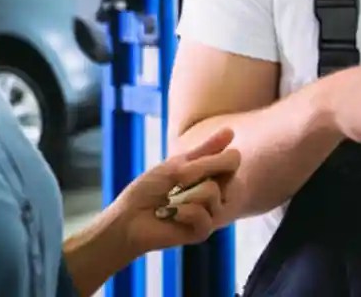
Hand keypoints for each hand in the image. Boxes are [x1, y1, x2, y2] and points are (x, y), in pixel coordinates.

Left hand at [105, 127, 240, 255]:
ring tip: (171, 202)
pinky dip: (184, 212)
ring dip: (186, 194)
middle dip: (198, 173)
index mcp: (209, 174)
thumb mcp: (178, 164)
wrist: (128, 218)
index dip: (216, 159)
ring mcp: (210, 213)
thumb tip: (230, 130)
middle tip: (179, 182)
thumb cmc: (148, 189)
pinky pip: (204, 215)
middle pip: (230, 176)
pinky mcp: (202, 231)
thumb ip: (206, 152)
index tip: (191, 163)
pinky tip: (172, 215)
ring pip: (214, 192)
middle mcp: (214, 193)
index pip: (233, 160)